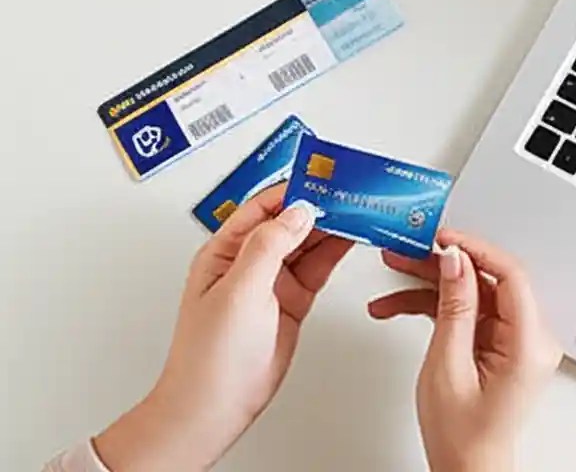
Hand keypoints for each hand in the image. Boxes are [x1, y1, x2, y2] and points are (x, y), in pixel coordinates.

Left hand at [94, 184, 353, 470]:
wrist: (215, 406)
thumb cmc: (209, 355)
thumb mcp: (238, 291)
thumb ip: (269, 246)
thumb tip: (297, 211)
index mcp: (225, 251)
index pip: (263, 207)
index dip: (293, 189)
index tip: (323, 177)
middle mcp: (249, 262)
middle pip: (290, 220)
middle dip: (320, 204)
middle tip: (351, 191)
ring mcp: (272, 282)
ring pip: (308, 242)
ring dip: (333, 226)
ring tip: (360, 209)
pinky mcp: (293, 301)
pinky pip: (319, 267)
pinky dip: (338, 251)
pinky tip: (353, 238)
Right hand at [369, 230, 562, 471]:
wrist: (467, 468)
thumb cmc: (462, 436)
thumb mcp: (447, 366)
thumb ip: (453, 308)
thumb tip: (456, 263)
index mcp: (528, 344)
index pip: (511, 276)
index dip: (476, 250)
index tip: (443, 239)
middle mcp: (529, 339)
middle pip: (488, 282)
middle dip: (444, 266)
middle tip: (407, 253)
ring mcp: (513, 341)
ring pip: (474, 294)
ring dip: (432, 285)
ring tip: (394, 275)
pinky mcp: (498, 344)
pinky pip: (469, 312)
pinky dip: (436, 306)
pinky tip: (401, 304)